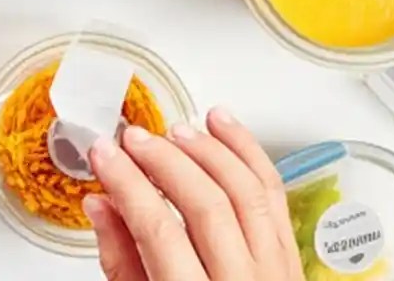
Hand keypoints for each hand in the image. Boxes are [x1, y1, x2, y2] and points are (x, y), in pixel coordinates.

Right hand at [84, 107, 302, 280]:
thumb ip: (121, 261)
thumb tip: (101, 203)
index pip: (160, 232)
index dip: (127, 184)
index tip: (103, 154)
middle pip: (207, 206)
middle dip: (164, 161)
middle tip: (132, 137)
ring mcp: (276, 273)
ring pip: (248, 194)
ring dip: (209, 151)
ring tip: (174, 129)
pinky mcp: (292, 260)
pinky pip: (274, 197)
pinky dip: (250, 154)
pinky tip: (224, 128)